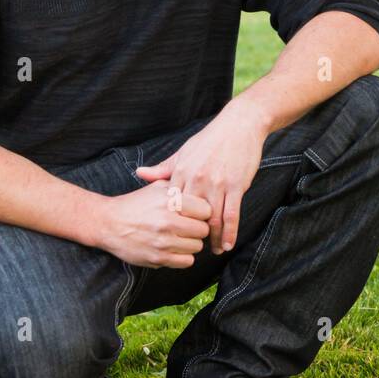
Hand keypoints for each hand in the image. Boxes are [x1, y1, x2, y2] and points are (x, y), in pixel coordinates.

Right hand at [99, 182, 211, 268]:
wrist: (108, 223)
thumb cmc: (135, 204)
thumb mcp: (157, 187)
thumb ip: (180, 186)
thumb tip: (202, 189)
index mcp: (170, 200)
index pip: (206, 210)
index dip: (201, 211)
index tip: (194, 213)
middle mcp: (168, 221)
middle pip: (203, 230)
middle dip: (198, 228)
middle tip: (188, 226)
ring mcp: (164, 242)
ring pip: (197, 247)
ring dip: (190, 242)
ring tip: (179, 236)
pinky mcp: (158, 258)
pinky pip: (187, 261)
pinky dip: (183, 256)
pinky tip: (174, 248)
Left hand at [135, 101, 266, 253]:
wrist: (239, 125)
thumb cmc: (210, 139)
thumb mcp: (184, 152)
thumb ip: (163, 168)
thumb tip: (139, 173)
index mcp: (182, 172)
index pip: (172, 204)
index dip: (172, 222)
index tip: (171, 235)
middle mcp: (197, 180)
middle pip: (190, 216)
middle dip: (191, 235)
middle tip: (192, 248)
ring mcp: (217, 184)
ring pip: (212, 219)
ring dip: (213, 239)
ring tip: (214, 251)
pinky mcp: (236, 186)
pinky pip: (231, 215)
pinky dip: (229, 233)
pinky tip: (227, 244)